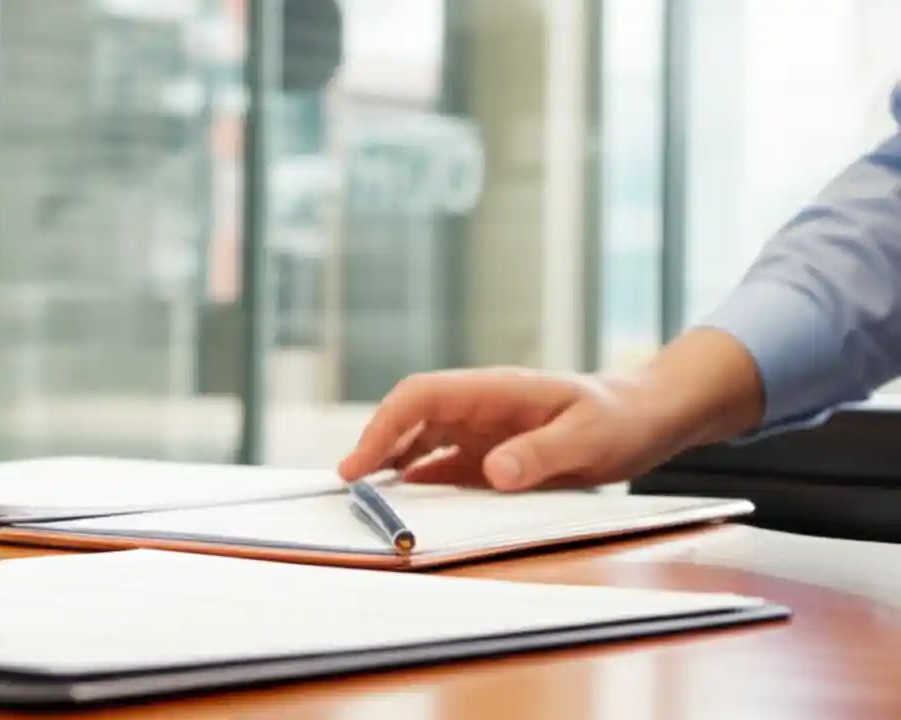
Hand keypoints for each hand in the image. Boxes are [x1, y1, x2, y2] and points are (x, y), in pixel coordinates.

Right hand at [337, 329, 764, 491]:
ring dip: (391, 462)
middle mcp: (478, 406)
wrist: (645, 418)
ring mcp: (481, 429)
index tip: (362, 462)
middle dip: (375, 446)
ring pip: (419, 439)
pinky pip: (442, 464)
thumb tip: (494, 471)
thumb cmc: (620, 419)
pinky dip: (418, 480)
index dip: (384, 425)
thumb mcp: (587, 438)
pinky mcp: (489, 454)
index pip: (421, 396)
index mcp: (493, 390)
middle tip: (350, 486)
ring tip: (368, 497)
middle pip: (410, 417)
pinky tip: (406, 502)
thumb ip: (541, 453)